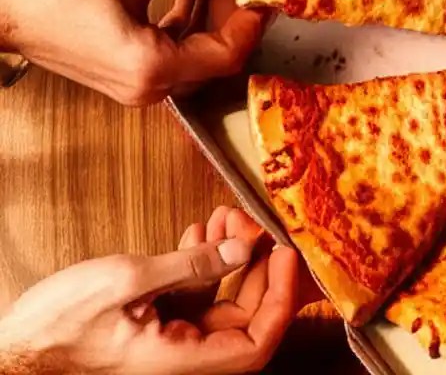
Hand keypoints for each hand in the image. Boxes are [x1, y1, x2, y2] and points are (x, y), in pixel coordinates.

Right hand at [0, 0, 265, 105]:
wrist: (2, 11)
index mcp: (151, 69)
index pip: (227, 53)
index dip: (250, 20)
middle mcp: (149, 88)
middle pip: (216, 55)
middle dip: (233, 12)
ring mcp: (140, 85)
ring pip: (198, 51)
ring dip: (212, 12)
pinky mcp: (131, 74)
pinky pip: (175, 50)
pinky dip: (188, 19)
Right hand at [0, 207, 299, 374]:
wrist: (12, 350)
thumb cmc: (55, 328)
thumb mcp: (126, 282)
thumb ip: (189, 265)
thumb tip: (241, 250)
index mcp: (183, 361)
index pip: (257, 341)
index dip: (280, 298)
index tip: (285, 256)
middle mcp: (184, 357)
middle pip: (245, 315)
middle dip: (254, 264)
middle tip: (252, 224)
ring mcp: (170, 343)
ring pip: (221, 300)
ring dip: (227, 257)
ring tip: (225, 218)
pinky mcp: (154, 330)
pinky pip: (194, 298)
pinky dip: (200, 264)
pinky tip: (199, 233)